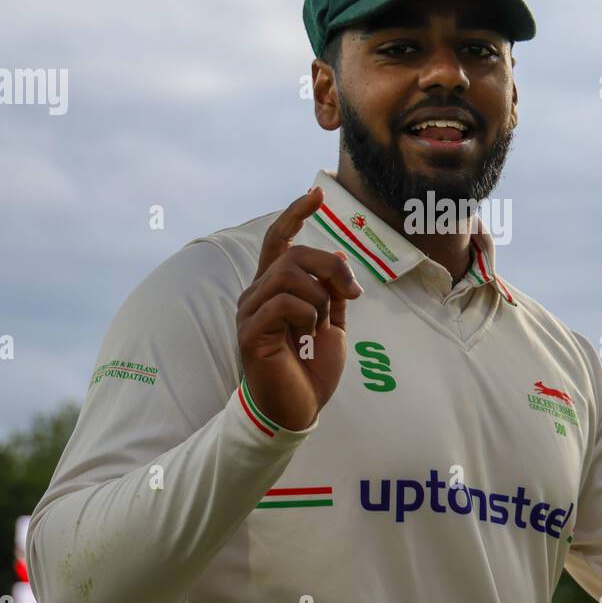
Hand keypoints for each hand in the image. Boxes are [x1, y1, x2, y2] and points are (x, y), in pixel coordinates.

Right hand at [235, 186, 363, 430]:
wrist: (298, 409)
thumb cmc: (311, 369)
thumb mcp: (332, 323)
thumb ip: (333, 292)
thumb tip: (340, 257)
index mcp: (275, 288)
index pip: (279, 240)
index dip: (296, 214)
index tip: (317, 193)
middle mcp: (257, 294)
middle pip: (294, 254)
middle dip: (331, 268)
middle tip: (351, 294)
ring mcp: (250, 311)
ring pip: (289, 275)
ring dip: (320, 298)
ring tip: (321, 326)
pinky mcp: (250, 331)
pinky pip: (285, 303)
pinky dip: (308, 316)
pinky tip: (308, 337)